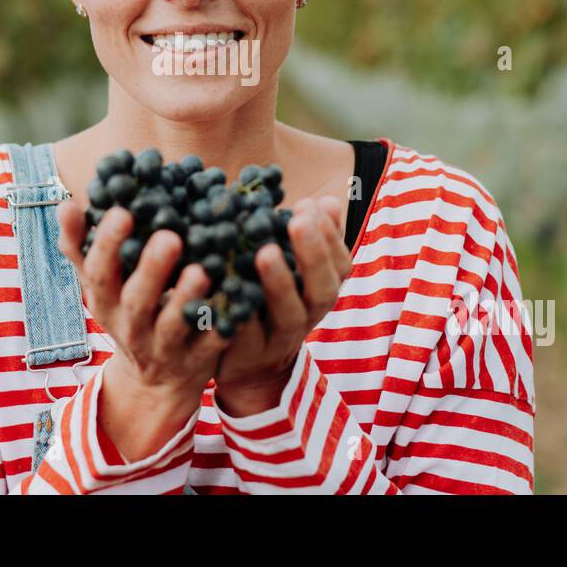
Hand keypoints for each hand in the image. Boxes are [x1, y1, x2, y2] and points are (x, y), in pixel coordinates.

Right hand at [57, 200, 228, 458]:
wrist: (153, 381)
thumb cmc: (126, 311)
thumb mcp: (100, 285)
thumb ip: (80, 246)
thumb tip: (65, 204)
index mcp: (105, 302)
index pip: (99, 275)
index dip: (107, 245)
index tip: (122, 211)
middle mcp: (131, 328)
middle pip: (136, 301)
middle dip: (151, 270)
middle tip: (168, 237)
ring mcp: (164, 348)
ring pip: (173, 326)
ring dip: (185, 298)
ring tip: (201, 271)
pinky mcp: (197, 362)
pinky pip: (211, 344)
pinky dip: (222, 325)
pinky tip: (237, 299)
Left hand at [213, 195, 352, 416]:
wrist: (249, 365)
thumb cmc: (271, 302)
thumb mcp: (293, 271)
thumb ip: (310, 237)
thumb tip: (328, 201)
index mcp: (320, 291)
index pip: (340, 266)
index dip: (329, 237)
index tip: (307, 205)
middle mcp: (307, 316)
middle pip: (322, 290)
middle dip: (313, 254)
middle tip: (297, 220)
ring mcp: (279, 338)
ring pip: (289, 314)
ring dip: (280, 283)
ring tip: (265, 251)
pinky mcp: (248, 355)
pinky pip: (246, 335)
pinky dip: (239, 312)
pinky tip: (226, 286)